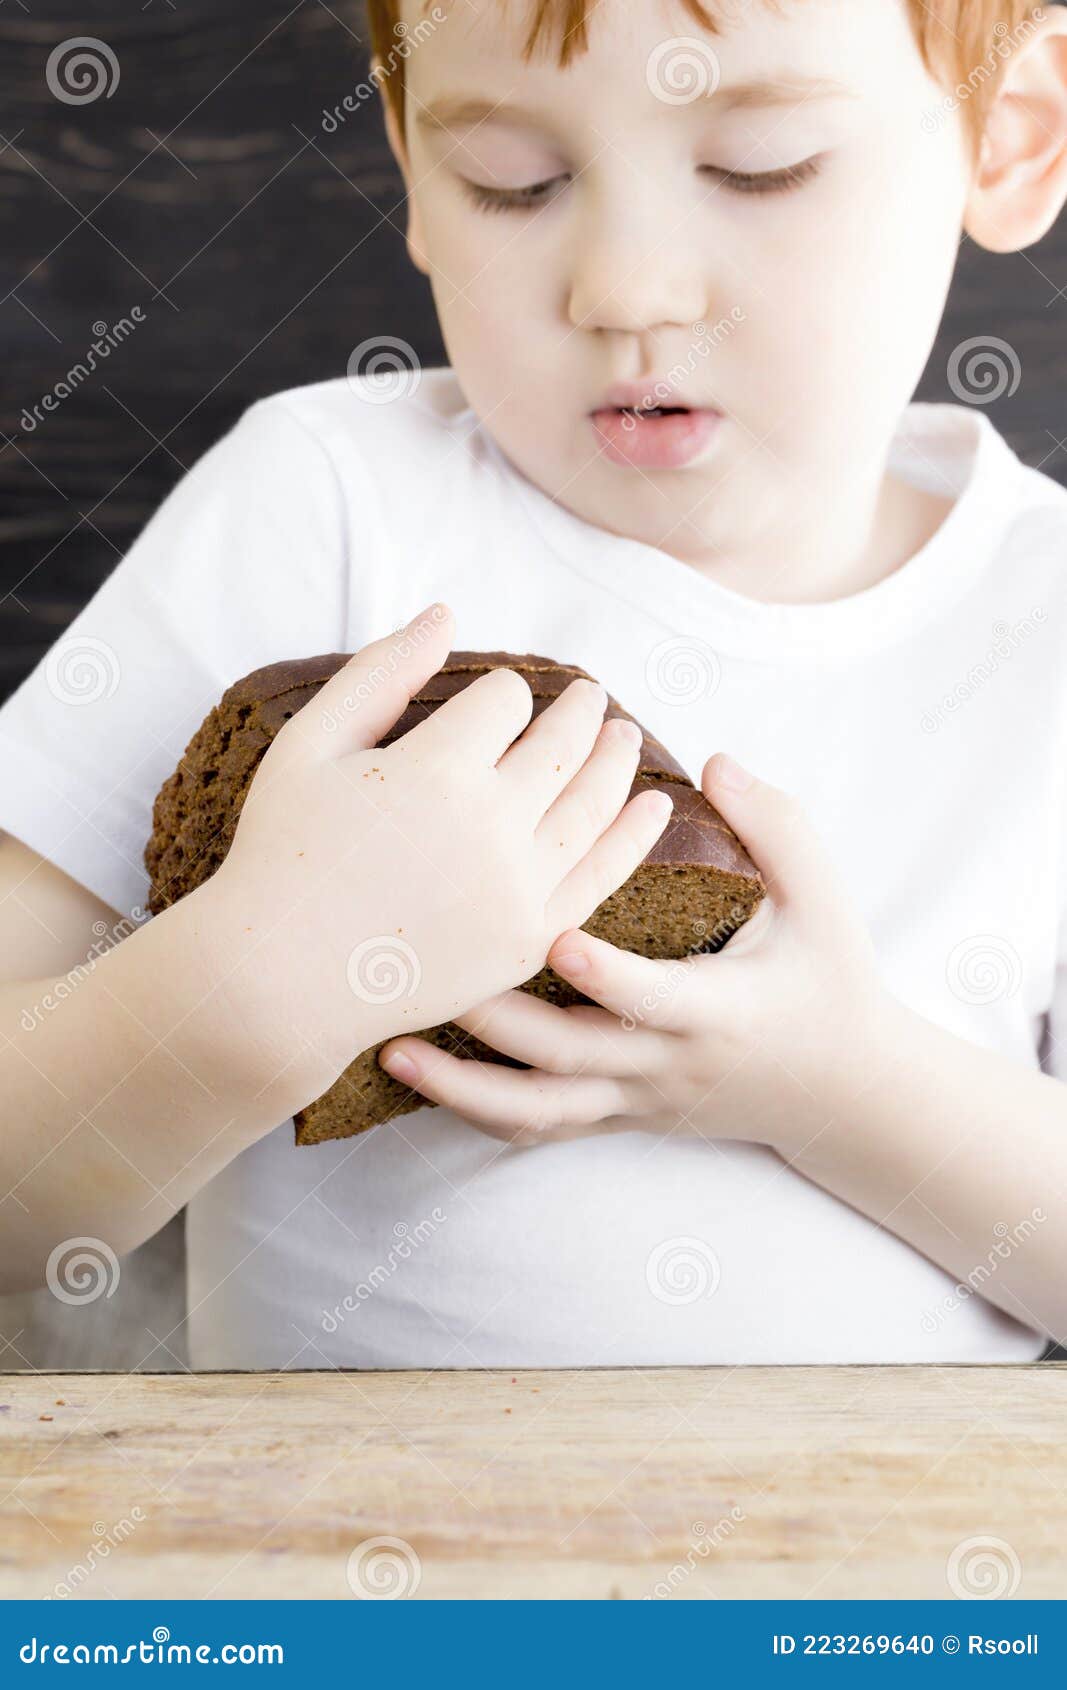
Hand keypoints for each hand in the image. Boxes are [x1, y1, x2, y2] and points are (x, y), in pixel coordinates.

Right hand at [203, 602, 673, 1094]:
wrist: (281, 981)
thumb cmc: (282, 852)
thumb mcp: (310, 746)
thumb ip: (379, 673)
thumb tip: (445, 611)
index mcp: (436, 769)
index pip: (503, 702)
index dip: (499, 695)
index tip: (490, 703)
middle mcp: (490, 826)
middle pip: (561, 745)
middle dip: (579, 711)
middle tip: (591, 695)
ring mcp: (518, 888)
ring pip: (593, 805)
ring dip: (616, 762)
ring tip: (626, 735)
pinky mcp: (530, 939)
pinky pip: (600, 878)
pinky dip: (633, 837)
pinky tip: (652, 807)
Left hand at [378, 753, 893, 1158]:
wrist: (842, 1093)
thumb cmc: (828, 978)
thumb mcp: (822, 899)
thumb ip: (774, 826)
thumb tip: (713, 761)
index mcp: (720, 1011)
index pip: (654, 1000)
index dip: (607, 976)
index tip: (554, 937)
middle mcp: (668, 1066)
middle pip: (569, 1057)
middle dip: (494, 1020)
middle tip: (425, 973)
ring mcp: (636, 1100)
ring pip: (540, 1113)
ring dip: (462, 1087)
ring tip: (393, 1052)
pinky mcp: (617, 1116)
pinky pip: (539, 1128)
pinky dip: (478, 1110)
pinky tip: (420, 1082)